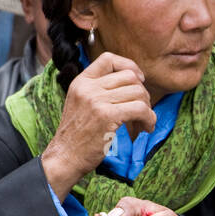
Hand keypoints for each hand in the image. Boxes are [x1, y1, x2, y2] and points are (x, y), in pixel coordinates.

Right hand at [40, 52, 155, 199]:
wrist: (65, 156)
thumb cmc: (77, 134)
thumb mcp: (80, 103)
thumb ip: (99, 89)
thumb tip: (133, 80)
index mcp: (80, 82)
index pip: (108, 58)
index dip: (128, 66)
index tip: (137, 81)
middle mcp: (87, 87)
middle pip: (129, 76)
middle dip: (142, 93)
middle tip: (141, 111)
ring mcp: (96, 100)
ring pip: (138, 92)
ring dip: (147, 109)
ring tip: (142, 123)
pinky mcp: (107, 116)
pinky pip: (140, 109)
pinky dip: (149, 119)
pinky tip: (145, 128)